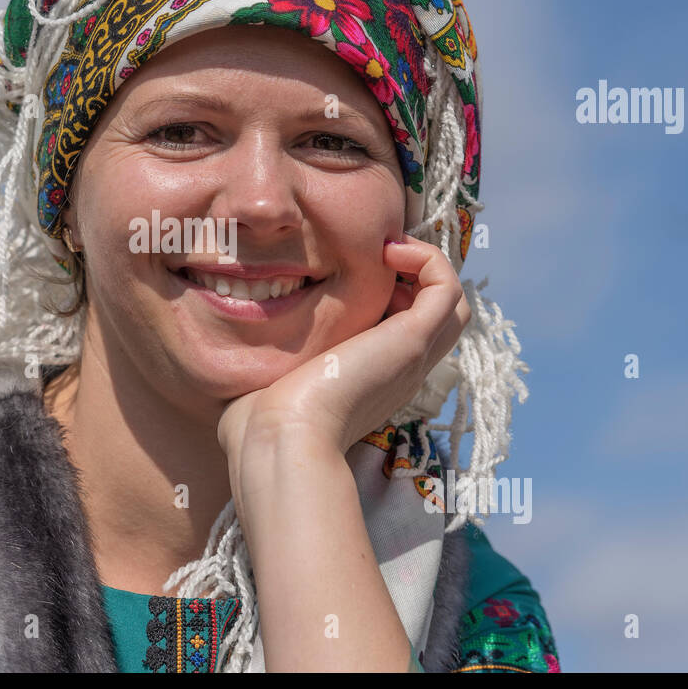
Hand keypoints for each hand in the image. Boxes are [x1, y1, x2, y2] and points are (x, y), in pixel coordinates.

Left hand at [217, 235, 469, 459]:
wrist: (278, 438)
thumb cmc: (259, 422)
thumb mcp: (271, 380)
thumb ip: (266, 358)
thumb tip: (235, 347)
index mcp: (371, 380)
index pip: (403, 330)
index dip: (388, 294)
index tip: (352, 273)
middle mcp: (400, 369)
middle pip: (438, 316)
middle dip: (413, 275)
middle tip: (376, 255)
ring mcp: (411, 356)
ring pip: (452, 302)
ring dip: (426, 264)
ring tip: (386, 250)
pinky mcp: (411, 341)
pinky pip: (447, 288)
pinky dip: (428, 260)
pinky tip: (387, 252)